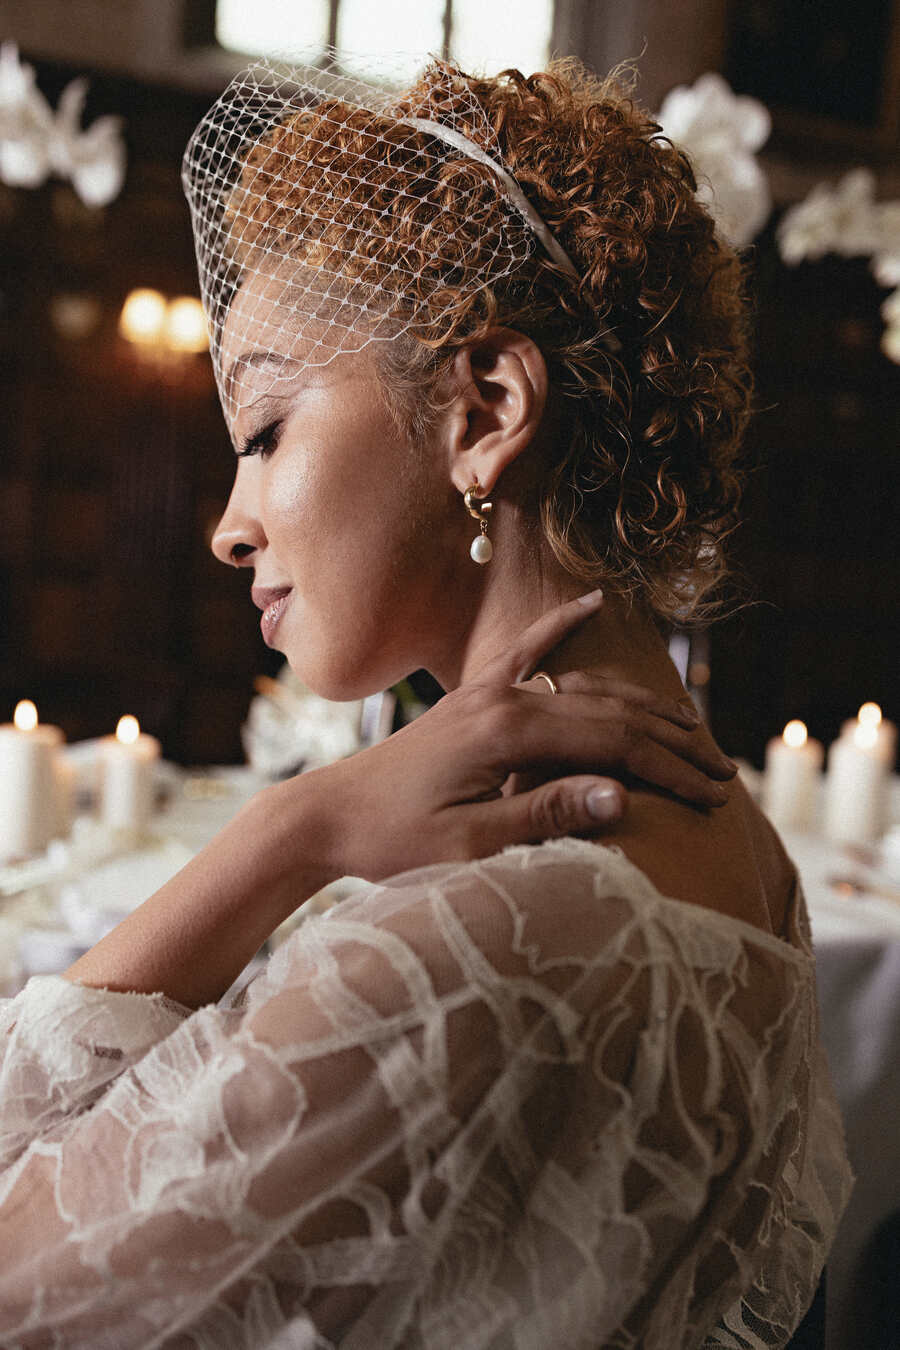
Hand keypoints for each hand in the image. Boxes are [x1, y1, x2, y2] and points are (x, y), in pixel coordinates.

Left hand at [316, 591, 736, 882]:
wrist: (329, 813)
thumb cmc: (395, 839)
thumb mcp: (471, 844)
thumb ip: (545, 816)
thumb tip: (622, 796)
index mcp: (510, 732)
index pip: (615, 745)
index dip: (670, 770)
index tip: (714, 797)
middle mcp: (504, 697)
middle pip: (610, 713)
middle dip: (672, 742)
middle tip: (723, 772)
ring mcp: (486, 690)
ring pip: (583, 687)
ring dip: (640, 706)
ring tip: (691, 727)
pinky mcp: (472, 696)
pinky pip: (527, 651)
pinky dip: (562, 628)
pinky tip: (594, 605)